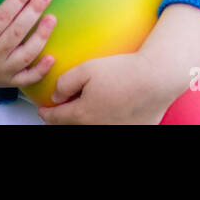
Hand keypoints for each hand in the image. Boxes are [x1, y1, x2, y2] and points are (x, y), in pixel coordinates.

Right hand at [0, 0, 56, 89]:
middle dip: (34, 10)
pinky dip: (41, 71)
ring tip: (52, 17)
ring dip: (42, 36)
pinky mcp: (6, 81)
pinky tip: (52, 57)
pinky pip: (27, 79)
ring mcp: (0, 72)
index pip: (2, 18)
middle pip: (17, 32)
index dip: (17, 0)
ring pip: (26, 55)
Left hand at [36, 51, 181, 124]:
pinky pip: (114, 126)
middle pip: (73, 126)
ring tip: (87, 108)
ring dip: (87, 119)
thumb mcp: (86, 69)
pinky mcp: (132, 130)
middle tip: (63, 109)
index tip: (42, 111)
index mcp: (82, 114)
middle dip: (65, 119)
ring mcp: (115, 131)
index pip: (56, 118)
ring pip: (93, 127)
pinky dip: (108, 120)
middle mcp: (97, 128)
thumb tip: (56, 95)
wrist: (156, 79)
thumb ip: (65, 83)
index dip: (46, 114)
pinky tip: (112, 108)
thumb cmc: (122, 72)